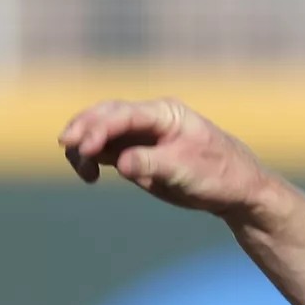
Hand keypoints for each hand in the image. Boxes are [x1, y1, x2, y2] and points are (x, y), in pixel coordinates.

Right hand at [58, 98, 275, 218]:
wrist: (236, 190)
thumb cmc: (219, 175)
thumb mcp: (186, 171)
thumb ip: (152, 164)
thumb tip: (121, 163)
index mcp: (166, 114)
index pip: (125, 114)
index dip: (101, 127)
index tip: (85, 145)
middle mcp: (150, 120)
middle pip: (106, 115)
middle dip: (84, 128)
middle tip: (67, 146)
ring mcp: (141, 136)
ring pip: (101, 132)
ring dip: (84, 146)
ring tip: (82, 168)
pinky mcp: (136, 154)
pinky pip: (106, 151)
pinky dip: (91, 159)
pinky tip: (89, 175)